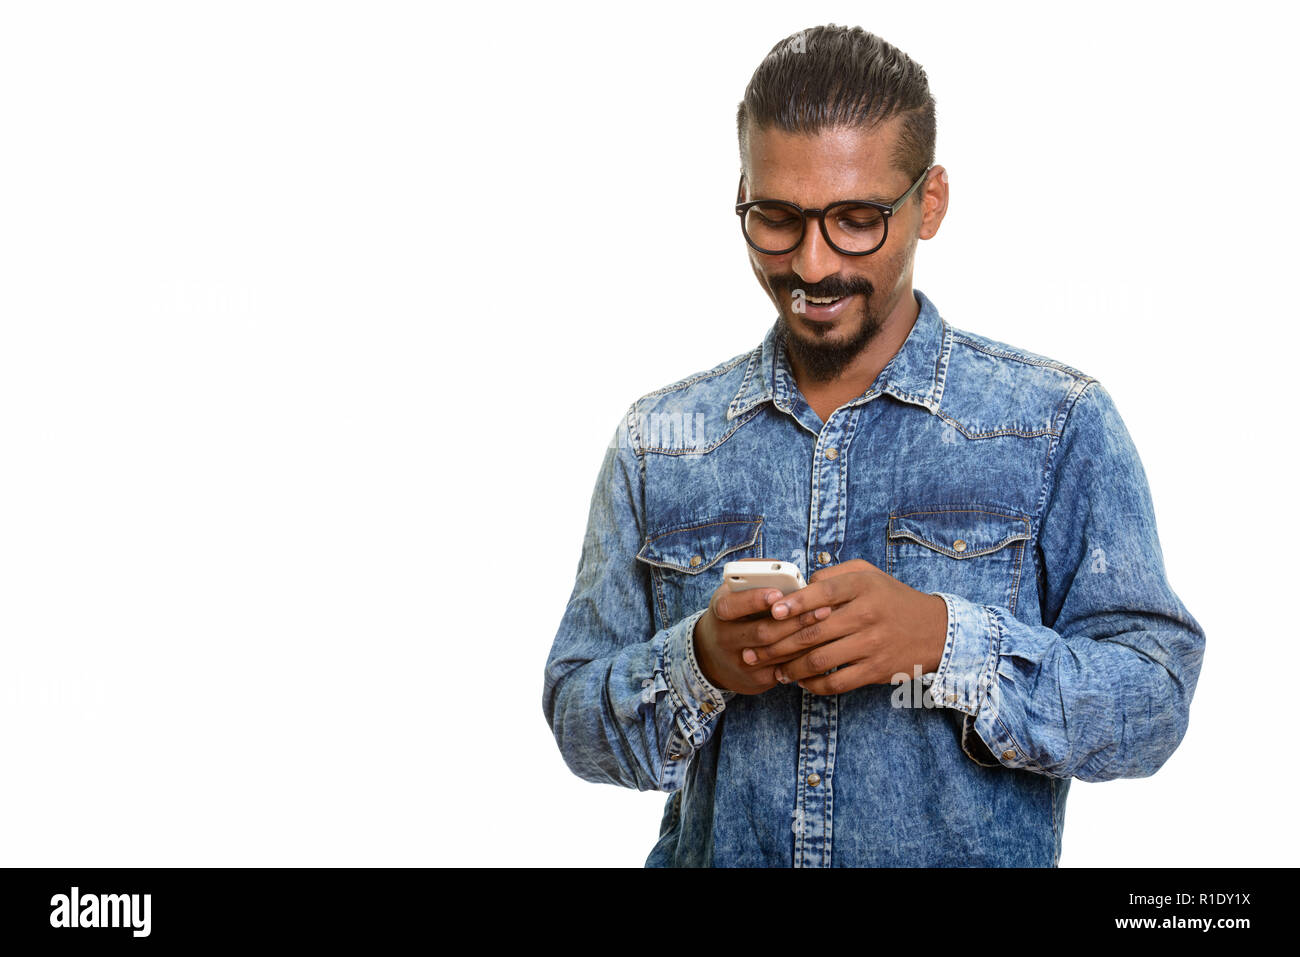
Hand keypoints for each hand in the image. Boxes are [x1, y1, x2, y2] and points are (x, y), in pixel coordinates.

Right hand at [693, 582, 831, 694]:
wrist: (713, 656)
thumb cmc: (734, 614)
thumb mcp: (734, 592)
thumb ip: (753, 575)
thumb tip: (778, 565)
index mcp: (720, 611)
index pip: (732, 606)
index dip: (754, 600)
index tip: (777, 593)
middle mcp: (725, 638)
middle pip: (762, 632)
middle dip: (795, 621)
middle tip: (823, 608)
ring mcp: (740, 662)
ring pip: (777, 653)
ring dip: (806, 638)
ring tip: (829, 624)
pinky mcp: (755, 680)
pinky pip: (784, 669)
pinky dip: (804, 656)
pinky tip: (823, 644)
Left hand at [745, 559, 948, 694]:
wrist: (936, 630)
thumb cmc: (891, 598)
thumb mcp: (868, 574)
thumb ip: (833, 575)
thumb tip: (798, 587)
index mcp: (862, 587)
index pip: (824, 592)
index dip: (795, 603)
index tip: (772, 612)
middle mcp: (867, 615)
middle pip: (812, 632)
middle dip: (776, 644)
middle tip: (754, 650)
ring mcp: (872, 645)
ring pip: (820, 660)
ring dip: (790, 668)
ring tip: (774, 669)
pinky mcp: (875, 670)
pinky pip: (837, 682)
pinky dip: (814, 685)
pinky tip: (801, 682)